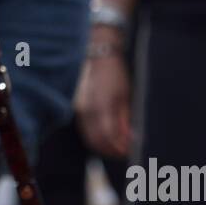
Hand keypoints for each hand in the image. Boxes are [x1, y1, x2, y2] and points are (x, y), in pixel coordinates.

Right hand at [74, 39, 131, 157]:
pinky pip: (85, 128)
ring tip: (118, 144)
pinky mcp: (76, 107)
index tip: (129, 151)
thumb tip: (129, 138)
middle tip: (124, 151)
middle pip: (97, 141)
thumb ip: (124, 119)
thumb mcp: (125, 96)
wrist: (95, 53)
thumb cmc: (114, 73)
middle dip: (111, 150)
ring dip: (103, 145)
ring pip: (89, 136)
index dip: (119, 148)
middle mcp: (87, 109)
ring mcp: (79, 108)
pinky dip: (96, 136)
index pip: (109, 137)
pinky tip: (107, 135)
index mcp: (102, 106)